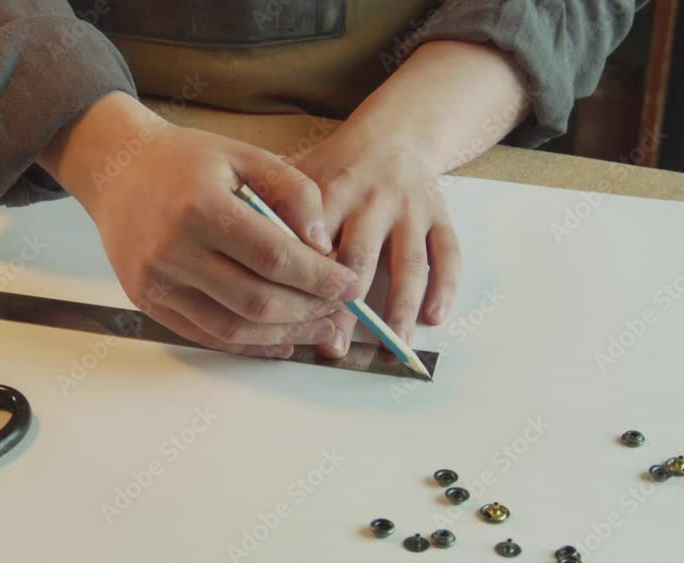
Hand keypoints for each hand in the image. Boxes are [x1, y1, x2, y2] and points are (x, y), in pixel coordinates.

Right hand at [39, 93, 360, 357]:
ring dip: (284, 334)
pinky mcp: (147, 302)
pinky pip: (206, 335)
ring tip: (317, 327)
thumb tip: (323, 247)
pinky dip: (248, 344)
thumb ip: (293, 192)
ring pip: (233, 328)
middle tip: (338, 309)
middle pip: (256, 300)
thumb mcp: (245, 155)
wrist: (117, 170)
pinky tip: (279, 338)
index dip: (319, 278)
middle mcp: (171, 249)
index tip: (349, 284)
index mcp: (199, 206)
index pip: (273, 257)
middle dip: (308, 311)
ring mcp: (155, 281)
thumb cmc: (184, 161)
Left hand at [291, 126, 460, 357]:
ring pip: (408, 262)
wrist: (395, 132)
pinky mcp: (438, 214)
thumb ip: (272, 209)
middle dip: (348, 303)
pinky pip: (447, 252)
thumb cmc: (337, 164)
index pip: (313, 242)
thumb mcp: (300, 172)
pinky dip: (444, 286)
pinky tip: (433, 316)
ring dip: (400, 306)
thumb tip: (236, 256)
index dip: (303, 281)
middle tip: (338, 343)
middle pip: (360, 257)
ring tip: (393, 343)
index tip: (293, 317)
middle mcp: (371, 199)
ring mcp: (408, 209)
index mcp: (329, 189)